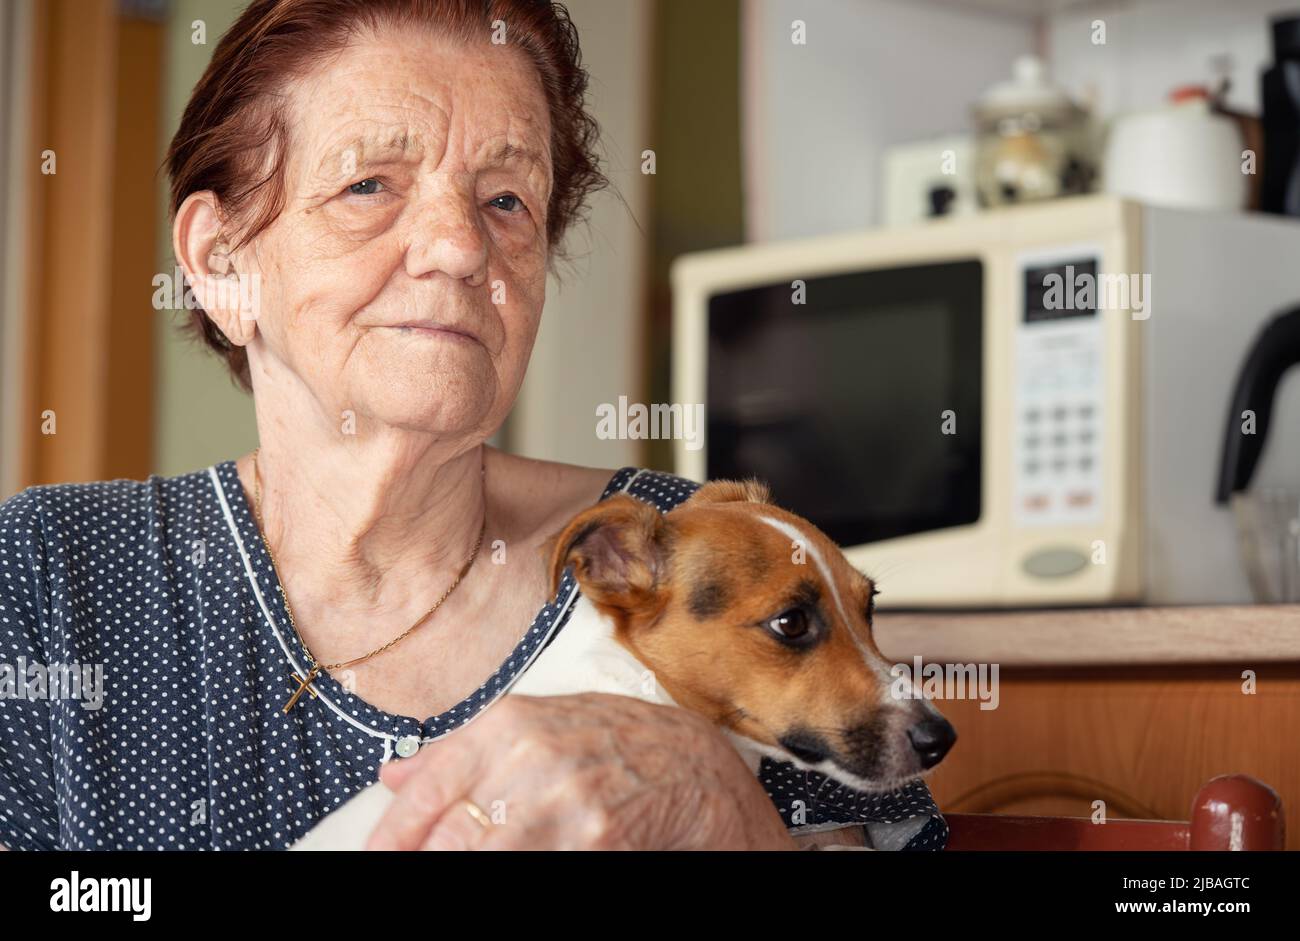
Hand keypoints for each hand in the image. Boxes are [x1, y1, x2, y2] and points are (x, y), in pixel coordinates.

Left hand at [366, 693, 797, 849]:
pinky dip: (524, 869)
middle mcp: (528, 759)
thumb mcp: (536, 726)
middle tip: (419, 865)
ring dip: (470, 863)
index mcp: (506, 725)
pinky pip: (534, 870)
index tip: (377, 857)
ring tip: (488, 852)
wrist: (692, 766)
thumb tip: (393, 777)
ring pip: (482, 858)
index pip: (425, 793)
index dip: (391, 837)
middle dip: (427, 859)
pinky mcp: (594, 839)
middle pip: (446, 839)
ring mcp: (563, 803)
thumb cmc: (613, 741)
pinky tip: (531, 855)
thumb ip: (461, 751)